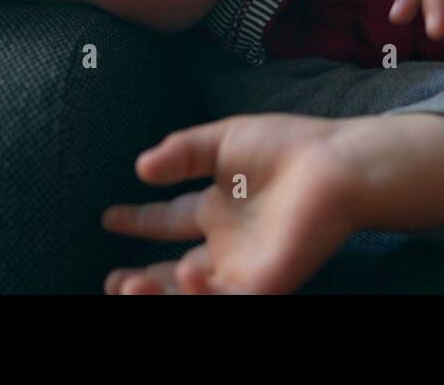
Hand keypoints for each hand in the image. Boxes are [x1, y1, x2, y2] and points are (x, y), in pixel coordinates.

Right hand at [101, 114, 363, 294]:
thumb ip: (182, 153)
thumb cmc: (287, 148)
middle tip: (114, 279)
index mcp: (218, 209)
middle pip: (174, 273)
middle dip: (140, 280)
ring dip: (157, 295)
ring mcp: (243, 268)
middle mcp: (227, 245)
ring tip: (129, 283)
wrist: (334, 166)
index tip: (108, 217)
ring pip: (191, 296)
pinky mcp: (262, 285)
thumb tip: (141, 167)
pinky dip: (199, 295)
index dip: (138, 221)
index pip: (168, 222)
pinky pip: (223, 301)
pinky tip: (187, 270)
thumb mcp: (223, 141)